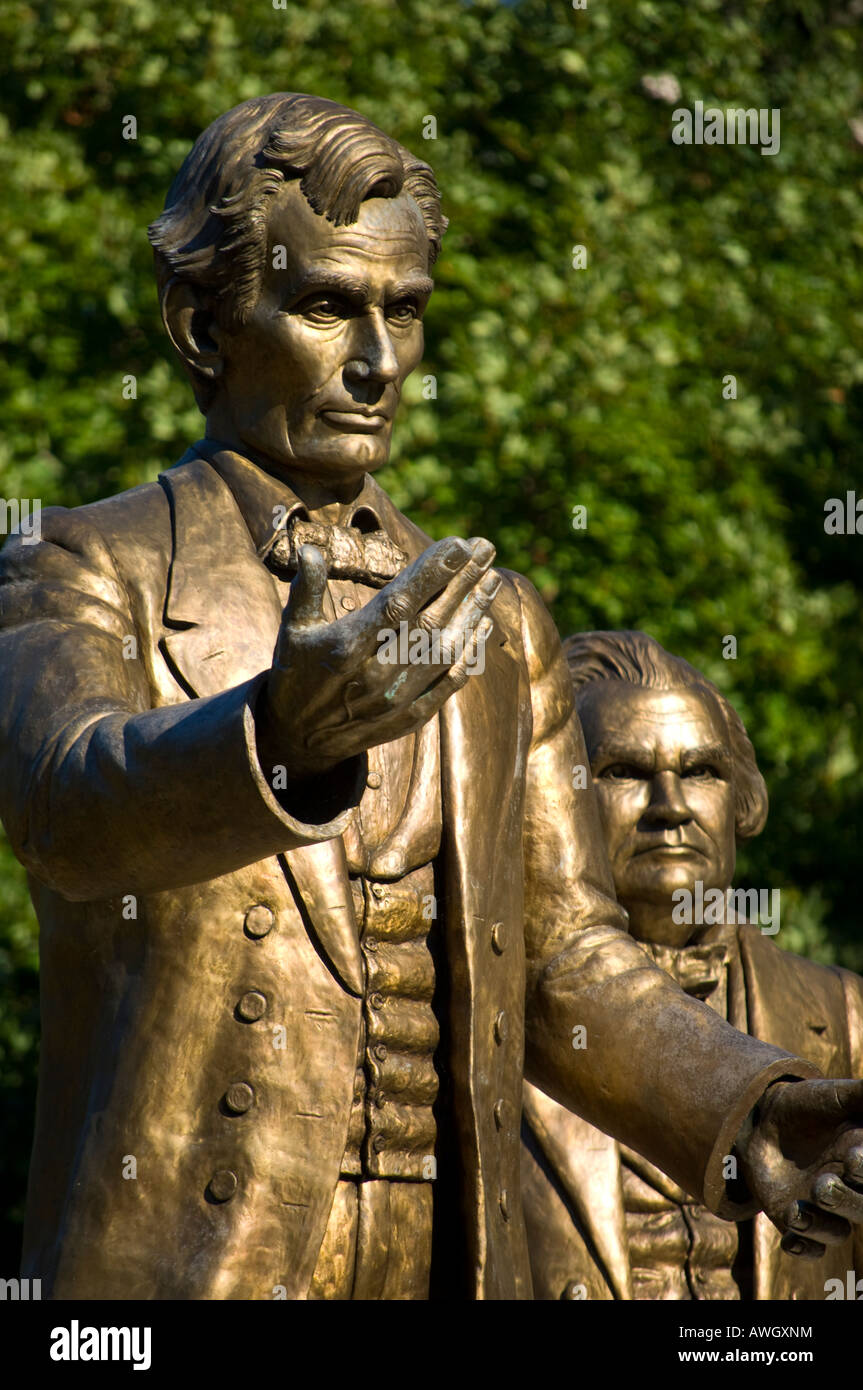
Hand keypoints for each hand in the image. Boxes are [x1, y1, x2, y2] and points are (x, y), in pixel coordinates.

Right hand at [257, 534, 499, 779]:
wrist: (298, 739)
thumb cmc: (297, 672)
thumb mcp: (293, 630)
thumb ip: (306, 590)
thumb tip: (310, 550)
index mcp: (346, 646)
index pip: (397, 603)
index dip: (431, 573)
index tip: (459, 544)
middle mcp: (375, 674)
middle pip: (430, 622)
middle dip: (462, 582)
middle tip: (486, 547)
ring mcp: (396, 699)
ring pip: (445, 650)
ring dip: (472, 613)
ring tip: (492, 580)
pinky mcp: (409, 718)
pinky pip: (448, 683)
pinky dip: (469, 653)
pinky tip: (484, 624)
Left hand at [740, 1078, 862, 1258]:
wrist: (764, 1119)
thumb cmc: (806, 1106)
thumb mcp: (834, 1096)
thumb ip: (860, 1095)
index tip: (852, 1156)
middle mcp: (850, 1190)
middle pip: (861, 1210)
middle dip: (846, 1202)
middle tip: (823, 1184)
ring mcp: (825, 1209)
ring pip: (835, 1231)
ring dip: (820, 1226)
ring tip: (799, 1209)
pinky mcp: (798, 1220)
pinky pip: (807, 1246)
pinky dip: (801, 1247)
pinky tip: (789, 1239)